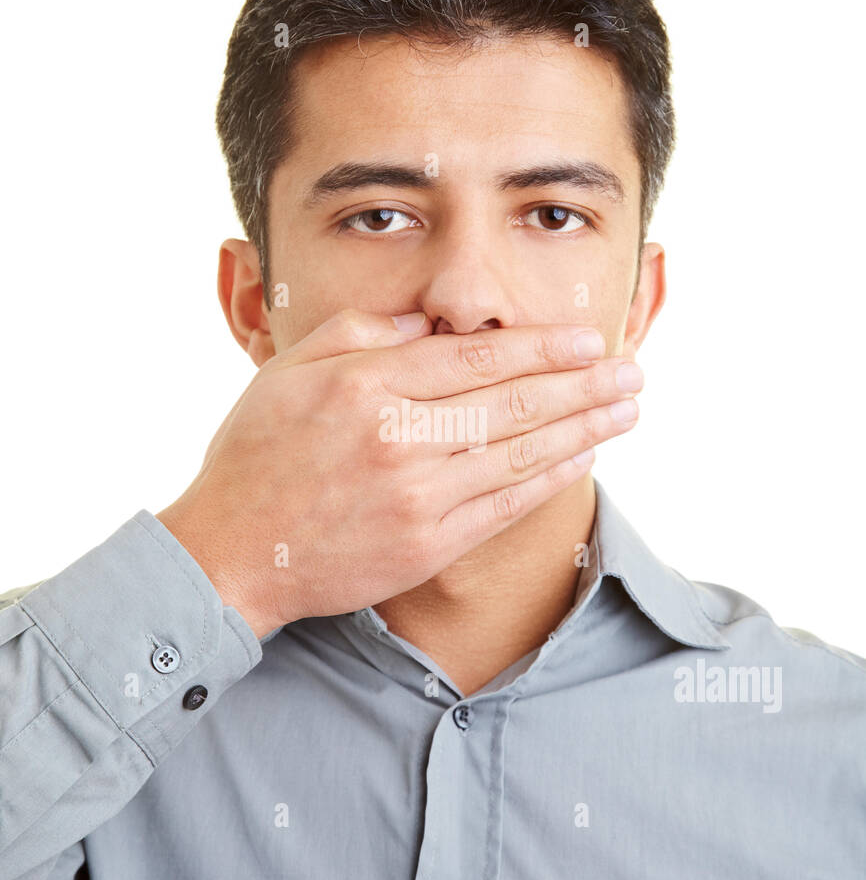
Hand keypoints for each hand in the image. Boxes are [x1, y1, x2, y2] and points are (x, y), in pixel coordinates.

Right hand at [156, 310, 641, 636]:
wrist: (229, 555)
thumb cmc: (254, 457)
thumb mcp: (287, 372)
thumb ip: (360, 336)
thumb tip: (432, 325)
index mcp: (366, 387)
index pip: (477, 357)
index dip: (543, 346)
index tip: (587, 338)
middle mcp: (400, 439)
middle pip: (515, 402)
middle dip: (584, 383)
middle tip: (631, 369)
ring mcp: (419, 497)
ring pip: (522, 452)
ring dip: (585, 427)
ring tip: (627, 408)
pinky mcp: (429, 545)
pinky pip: (507, 504)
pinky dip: (553, 477)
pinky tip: (585, 457)